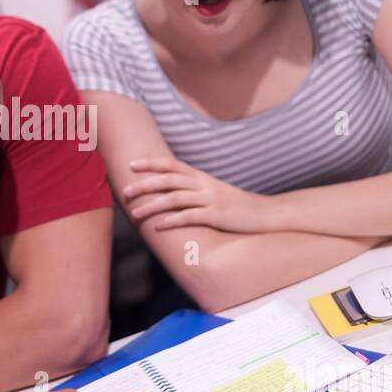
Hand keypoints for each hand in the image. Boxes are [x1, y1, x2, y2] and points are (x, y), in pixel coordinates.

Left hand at [122, 156, 280, 232]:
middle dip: (144, 185)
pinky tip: (156, 227)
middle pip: (168, 180)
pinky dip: (170, 221)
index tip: (131, 165)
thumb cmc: (237, 206)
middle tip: (125, 191)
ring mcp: (211, 199)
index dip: (151, 164)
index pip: (172, 165)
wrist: (266, 214)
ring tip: (134, 213)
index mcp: (202, 177)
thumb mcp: (216, 192)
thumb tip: (173, 192)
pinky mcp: (216, 216)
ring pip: (174, 199)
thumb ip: (196, 189)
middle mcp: (204, 185)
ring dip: (152, 205)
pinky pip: (189, 217)